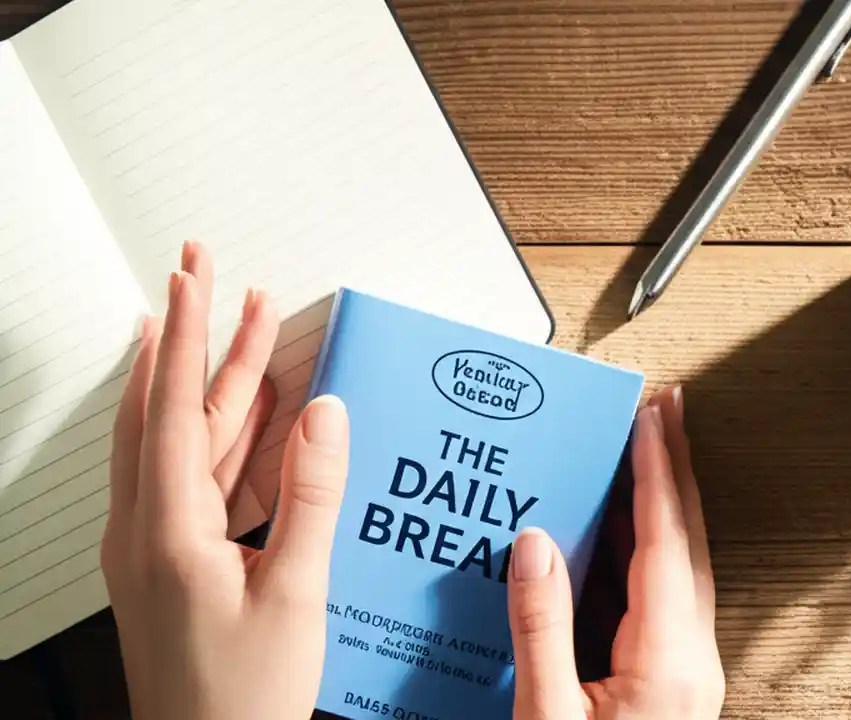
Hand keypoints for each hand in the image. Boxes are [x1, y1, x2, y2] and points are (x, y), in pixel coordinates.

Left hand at [102, 242, 350, 719]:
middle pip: (169, 409)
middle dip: (192, 335)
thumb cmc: (241, 699)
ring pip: (181, 439)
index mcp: (167, 532)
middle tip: (203, 270)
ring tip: (240, 321)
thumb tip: (323, 415)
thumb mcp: (293, 596)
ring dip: (211, 379)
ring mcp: (156, 546)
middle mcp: (148, 530)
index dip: (185, 336)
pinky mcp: (174, 562)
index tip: (190, 276)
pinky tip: (248, 410)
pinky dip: (219, 430)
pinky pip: (192, 475)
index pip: (171, 408)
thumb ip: (309, 497)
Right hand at [506, 387, 724, 719]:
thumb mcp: (547, 717)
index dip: (655, 473)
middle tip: (665, 409)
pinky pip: (661, 598)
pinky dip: (643, 550)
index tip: (651, 417)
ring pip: (678, 567)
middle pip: (685, 543)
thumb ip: (541, 630)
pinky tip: (618, 529)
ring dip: (662, 505)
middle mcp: (692, 660)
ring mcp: (686, 671)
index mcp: (669, 662)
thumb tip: (534, 545)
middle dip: (674, 469)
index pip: (663, 543)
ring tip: (640, 450)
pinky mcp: (669, 682)